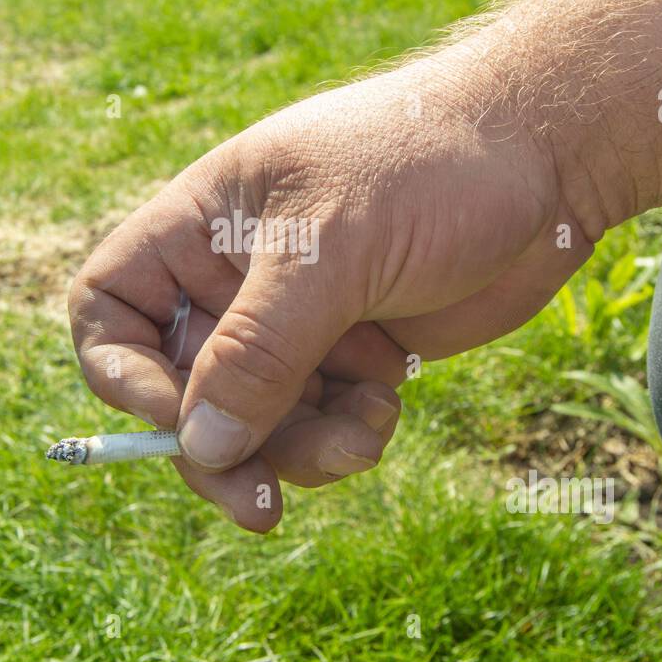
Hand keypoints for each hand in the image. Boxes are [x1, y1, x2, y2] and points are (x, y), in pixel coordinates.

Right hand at [68, 49, 595, 530]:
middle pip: (183, 388)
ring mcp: (298, 321)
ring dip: (297, 449)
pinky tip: (387, 409)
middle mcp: (238, 279)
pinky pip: (317, 425)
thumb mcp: (331, 248)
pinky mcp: (353, 353)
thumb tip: (195, 446)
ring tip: (360, 437)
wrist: (551, 157)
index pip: (110, 307)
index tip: (168, 414)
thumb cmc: (429, 164)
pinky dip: (344, 436)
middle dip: (218, 447)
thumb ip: (258, 349)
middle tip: (256, 504)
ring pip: (256, 422)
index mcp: (202, 226)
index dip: (119, 371)